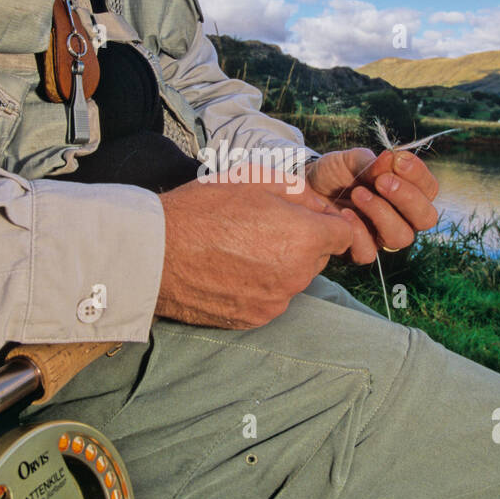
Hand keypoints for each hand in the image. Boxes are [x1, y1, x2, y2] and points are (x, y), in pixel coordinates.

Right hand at [156, 179, 353, 328]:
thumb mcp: (255, 179)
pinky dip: (258, 286)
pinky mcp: (255, 319)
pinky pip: (270, 299)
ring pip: (294, 279)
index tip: (307, 219)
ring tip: (239, 249)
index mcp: (304, 237)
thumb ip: (301, 193)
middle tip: (261, 228)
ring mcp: (277, 301)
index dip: (328, 222)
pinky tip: (229, 270)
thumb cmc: (202, 209)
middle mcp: (298, 275)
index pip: (344, 234)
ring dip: (279, 266)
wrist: (156, 253)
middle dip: (301, 243)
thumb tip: (323, 208)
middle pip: (318, 258)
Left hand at [305, 147, 439, 263]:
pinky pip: (368, 252)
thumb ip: (371, 162)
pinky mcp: (359, 251)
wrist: (305, 188)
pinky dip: (357, 231)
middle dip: (407, 198)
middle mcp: (401, 217)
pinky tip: (343, 214)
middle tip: (382, 181)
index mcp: (407, 192)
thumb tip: (390, 158)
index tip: (398, 160)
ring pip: (401, 237)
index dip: (418, 175)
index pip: (429, 189)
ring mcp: (381, 236)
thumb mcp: (351, 160)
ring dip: (381, 213)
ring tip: (358, 194)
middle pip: (425, 218)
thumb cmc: (335, 173)